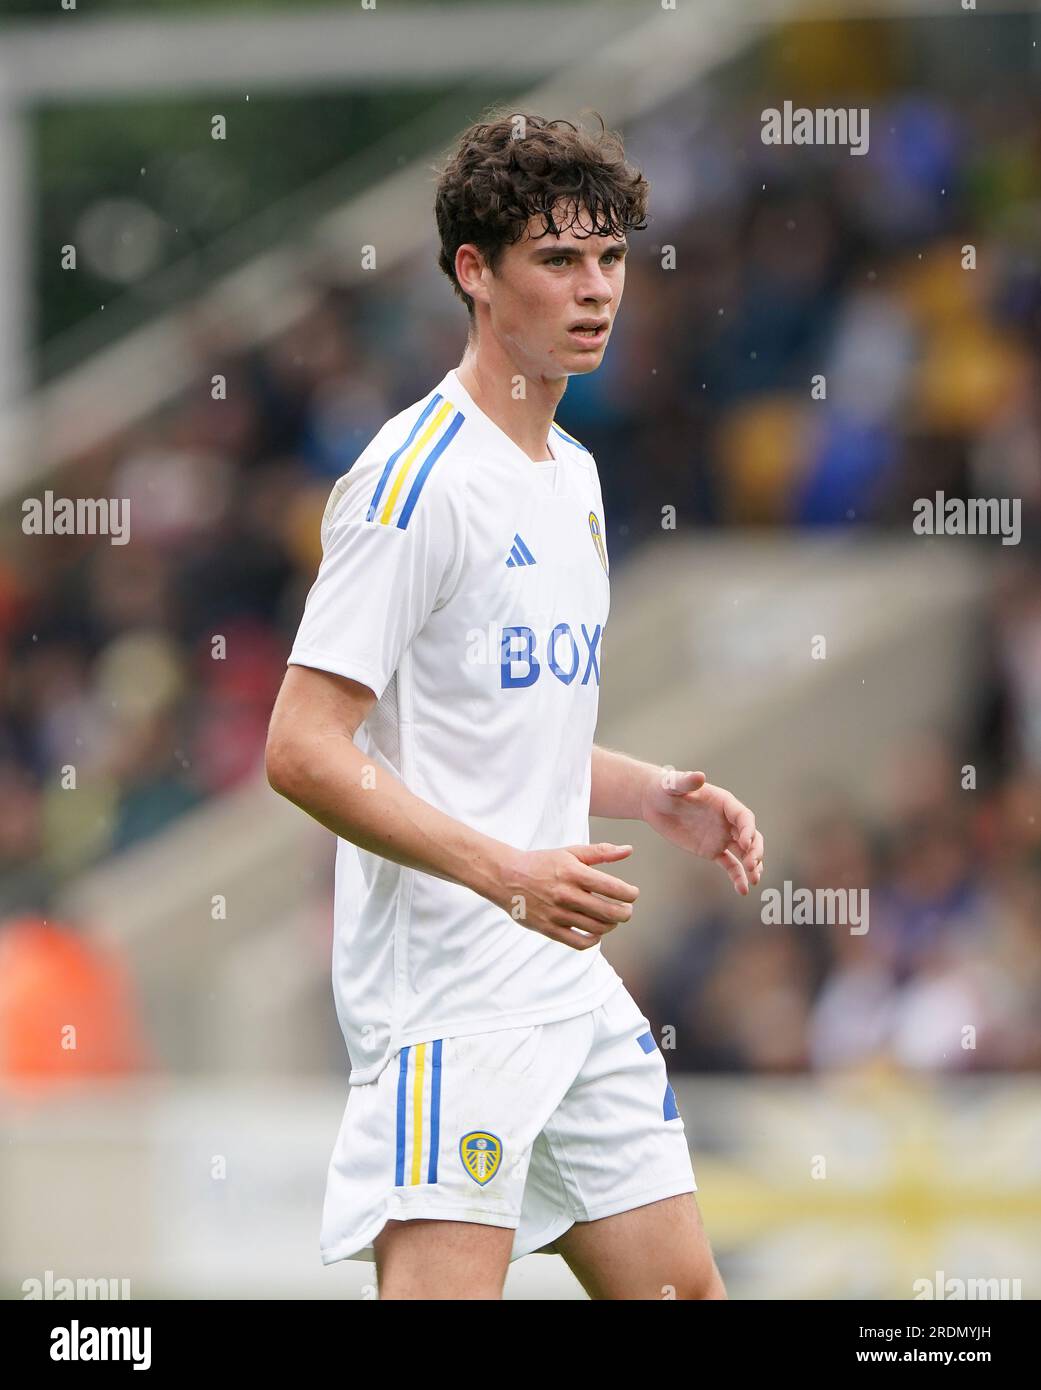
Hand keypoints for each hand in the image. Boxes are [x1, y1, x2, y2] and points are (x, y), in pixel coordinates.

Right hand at [493, 843, 638, 950]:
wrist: (506, 877)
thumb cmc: (542, 863)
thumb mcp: (570, 852)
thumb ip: (601, 852)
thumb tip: (629, 850)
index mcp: (574, 873)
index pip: (614, 888)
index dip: (630, 894)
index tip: (632, 894)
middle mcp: (567, 894)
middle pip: (609, 912)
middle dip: (625, 913)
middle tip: (626, 910)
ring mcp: (557, 914)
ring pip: (597, 928)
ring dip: (611, 925)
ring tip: (611, 919)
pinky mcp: (549, 929)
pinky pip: (579, 943)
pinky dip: (593, 940)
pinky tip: (596, 932)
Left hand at [640, 769, 763, 894]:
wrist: (655, 803)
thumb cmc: (665, 789)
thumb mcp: (673, 785)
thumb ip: (686, 781)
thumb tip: (699, 776)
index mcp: (725, 803)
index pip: (744, 818)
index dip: (748, 830)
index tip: (744, 844)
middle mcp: (728, 821)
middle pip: (751, 837)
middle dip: (755, 851)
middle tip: (752, 865)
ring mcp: (722, 836)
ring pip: (744, 853)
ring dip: (752, 866)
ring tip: (754, 880)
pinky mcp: (712, 850)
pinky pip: (730, 865)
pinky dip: (737, 877)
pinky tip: (742, 890)